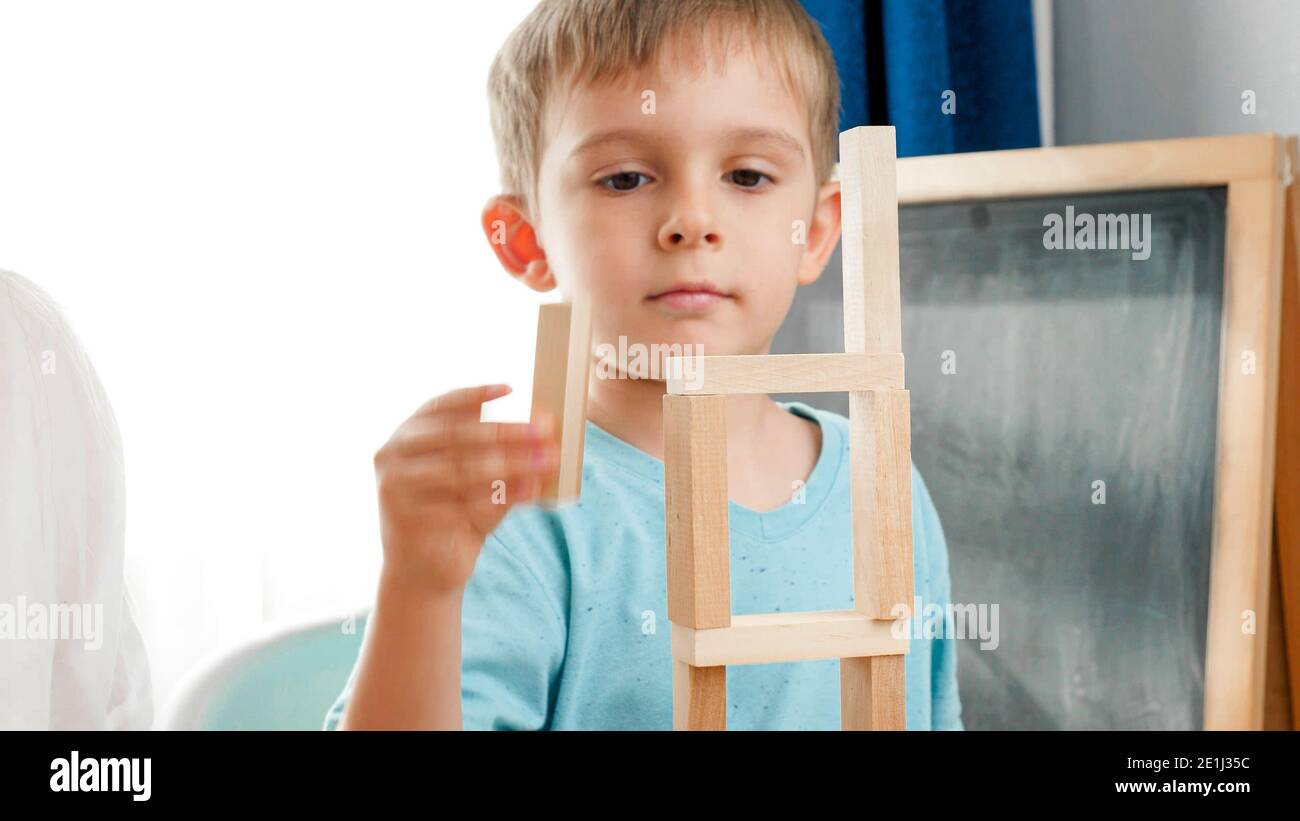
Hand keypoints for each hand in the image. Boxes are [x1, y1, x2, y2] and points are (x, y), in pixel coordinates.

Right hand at [372, 384, 557, 596]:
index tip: (510, 390)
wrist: (420, 573)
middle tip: (543, 430)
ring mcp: (396, 489)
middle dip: (506, 431)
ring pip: (463, 469)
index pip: (440, 405)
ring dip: (512, 462)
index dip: (474, 395)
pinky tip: (532, 489)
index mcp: (405, 436)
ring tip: (547, 459)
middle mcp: (393, 456)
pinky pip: (466, 503)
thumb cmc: (449, 515)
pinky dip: (504, 494)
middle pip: (457, 435)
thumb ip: (488, 452)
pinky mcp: (410, 520)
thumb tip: (536, 429)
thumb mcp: (466, 478)